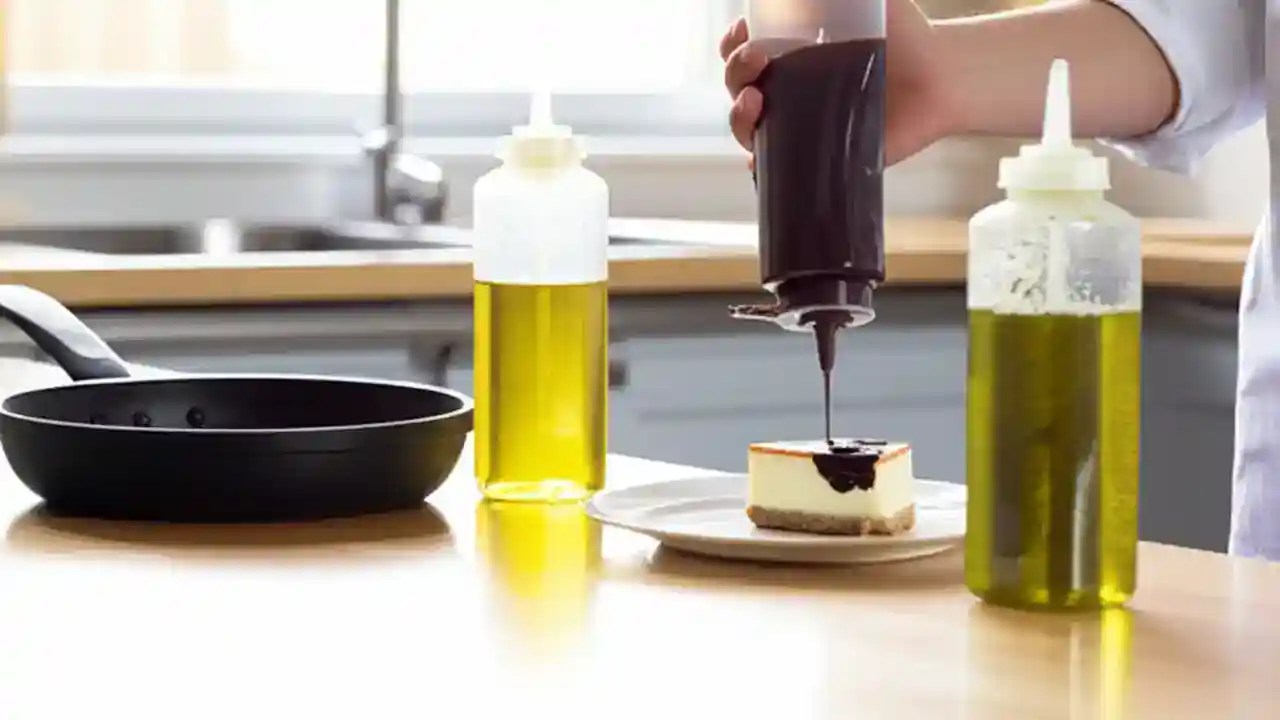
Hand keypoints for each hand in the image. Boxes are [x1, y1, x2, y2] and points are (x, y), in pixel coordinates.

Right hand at [719, 0, 959, 167]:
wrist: (940, 76)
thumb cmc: (904, 34)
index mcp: (789, 52)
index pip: (741, 49)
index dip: (732, 43)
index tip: (742, 32)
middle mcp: (788, 88)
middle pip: (737, 86)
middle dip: (735, 72)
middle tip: (757, 60)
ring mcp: (800, 123)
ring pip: (748, 127)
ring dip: (738, 116)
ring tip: (755, 102)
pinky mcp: (818, 153)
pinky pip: (777, 166)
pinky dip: (760, 166)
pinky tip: (758, 159)